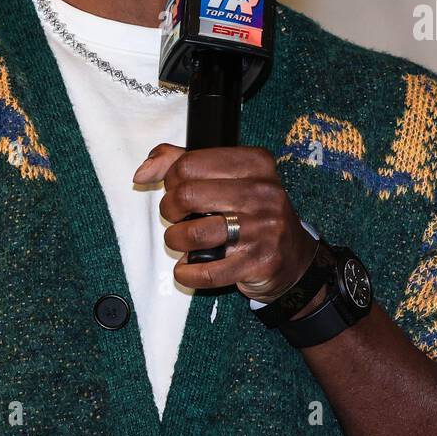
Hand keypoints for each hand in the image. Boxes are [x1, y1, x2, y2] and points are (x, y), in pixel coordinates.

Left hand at [133, 144, 316, 302]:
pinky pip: (205, 271)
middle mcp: (264, 193)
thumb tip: (143, 171)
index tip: (178, 191)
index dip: (172, 180)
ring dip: (176, 241)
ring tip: (183, 241)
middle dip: (169, 210)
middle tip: (177, 217)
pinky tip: (189, 268)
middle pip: (186, 195)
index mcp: (256, 164)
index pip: (189, 163)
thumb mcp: (228, 177)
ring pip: (193, 234)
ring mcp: (264, 228)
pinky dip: (186, 273)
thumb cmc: (252, 213)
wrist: (293, 256)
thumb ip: (182, 162)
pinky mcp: (260, 262)